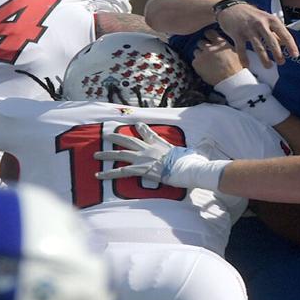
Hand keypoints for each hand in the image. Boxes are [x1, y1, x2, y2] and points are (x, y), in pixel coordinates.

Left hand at [94, 124, 229, 189]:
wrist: (188, 168)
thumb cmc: (192, 163)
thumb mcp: (193, 154)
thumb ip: (195, 150)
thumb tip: (205, 149)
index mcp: (162, 144)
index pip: (149, 134)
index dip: (142, 129)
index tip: (136, 125)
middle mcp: (150, 149)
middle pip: (129, 141)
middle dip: (116, 138)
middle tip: (106, 135)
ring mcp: (144, 158)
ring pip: (120, 154)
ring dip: (107, 154)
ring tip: (95, 154)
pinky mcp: (141, 169)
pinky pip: (121, 171)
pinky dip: (109, 173)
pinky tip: (99, 174)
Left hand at [193, 30, 246, 83]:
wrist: (232, 80)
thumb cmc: (237, 68)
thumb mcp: (234, 52)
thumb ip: (225, 46)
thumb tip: (222, 44)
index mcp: (219, 42)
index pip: (209, 33)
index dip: (209, 36)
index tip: (210, 40)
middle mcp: (209, 47)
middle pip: (201, 42)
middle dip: (204, 47)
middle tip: (208, 54)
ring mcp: (202, 55)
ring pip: (196, 51)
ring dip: (200, 56)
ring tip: (206, 63)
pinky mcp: (197, 64)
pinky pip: (194, 61)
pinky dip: (198, 65)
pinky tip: (205, 69)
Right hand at [213, 0, 296, 68]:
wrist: (230, 7)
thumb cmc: (251, 15)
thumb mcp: (265, 19)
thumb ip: (274, 31)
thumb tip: (284, 43)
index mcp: (270, 19)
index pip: (284, 33)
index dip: (291, 45)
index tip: (295, 55)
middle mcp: (260, 23)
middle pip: (272, 41)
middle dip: (278, 54)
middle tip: (281, 62)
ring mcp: (248, 28)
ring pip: (258, 47)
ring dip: (264, 59)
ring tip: (268, 66)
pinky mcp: (237, 33)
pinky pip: (242, 49)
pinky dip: (244, 58)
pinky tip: (247, 66)